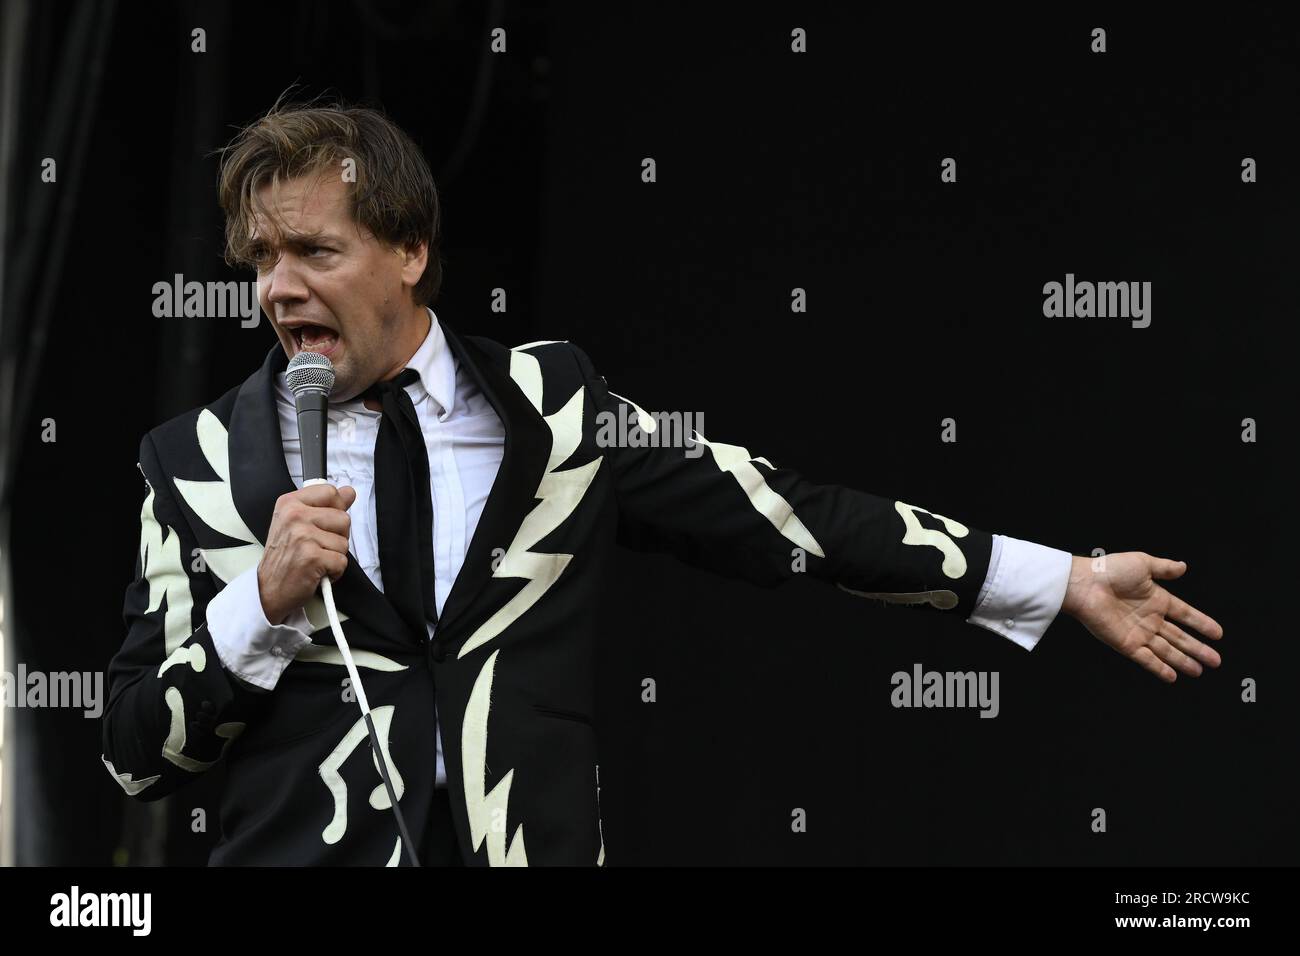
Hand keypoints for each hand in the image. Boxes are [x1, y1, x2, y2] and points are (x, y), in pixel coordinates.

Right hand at [257, 484, 355, 623]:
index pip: (330, 492)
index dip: (337, 508)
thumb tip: (349, 492)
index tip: (326, 523)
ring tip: (316, 559)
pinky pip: (342, 561)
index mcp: (290, 503)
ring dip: (335, 555)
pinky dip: (334, 571)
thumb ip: (325, 506)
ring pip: (344, 542)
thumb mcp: (297, 523)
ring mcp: (302, 536)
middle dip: (338, 537)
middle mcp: (294, 516)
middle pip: (343, 518)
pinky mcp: (312, 557)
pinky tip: (317, 571)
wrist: (268, 589)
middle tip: (318, 547)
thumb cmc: (284, 557)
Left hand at [1061, 552, 1222, 681]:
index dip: (1201, 623)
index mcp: (1156, 599)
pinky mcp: (1126, 644)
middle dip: (1198, 649)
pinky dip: (1159, 668)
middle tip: (1216, 661)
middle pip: (1179, 637)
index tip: (1219, 634)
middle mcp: (1150, 618)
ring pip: (1167, 651)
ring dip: (1183, 661)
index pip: (1185, 614)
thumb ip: (1164, 568)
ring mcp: (1139, 632)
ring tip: (1200, 671)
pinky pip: (1146, 659)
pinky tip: (1174, 677)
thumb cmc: (1111, 570)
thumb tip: (1184, 566)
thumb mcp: (1142, 563)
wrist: (1085, 584)